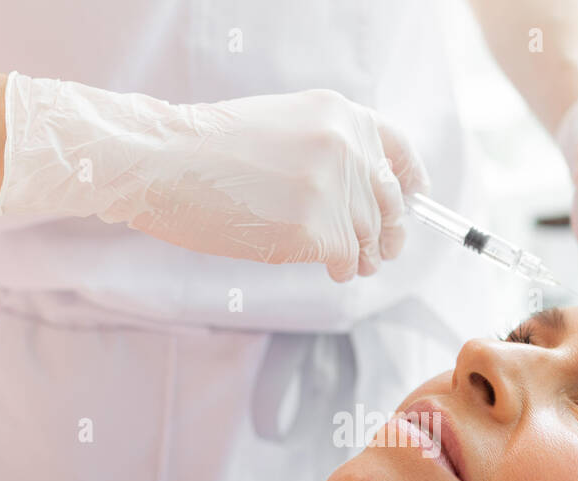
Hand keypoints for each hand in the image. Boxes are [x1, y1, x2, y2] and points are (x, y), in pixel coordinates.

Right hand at [0, 77, 429, 281]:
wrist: (162, 162)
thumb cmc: (208, 151)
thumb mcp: (283, 126)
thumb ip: (329, 149)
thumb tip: (369, 195)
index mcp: (339, 114)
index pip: (398, 149)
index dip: (411, 181)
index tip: (415, 200)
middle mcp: (346, 146)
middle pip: (389, 204)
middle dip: (388, 233)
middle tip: (379, 253)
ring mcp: (333, 188)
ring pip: (370, 239)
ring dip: (360, 257)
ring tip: (345, 264)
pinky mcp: (317, 229)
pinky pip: (345, 261)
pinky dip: (337, 270)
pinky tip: (320, 265)